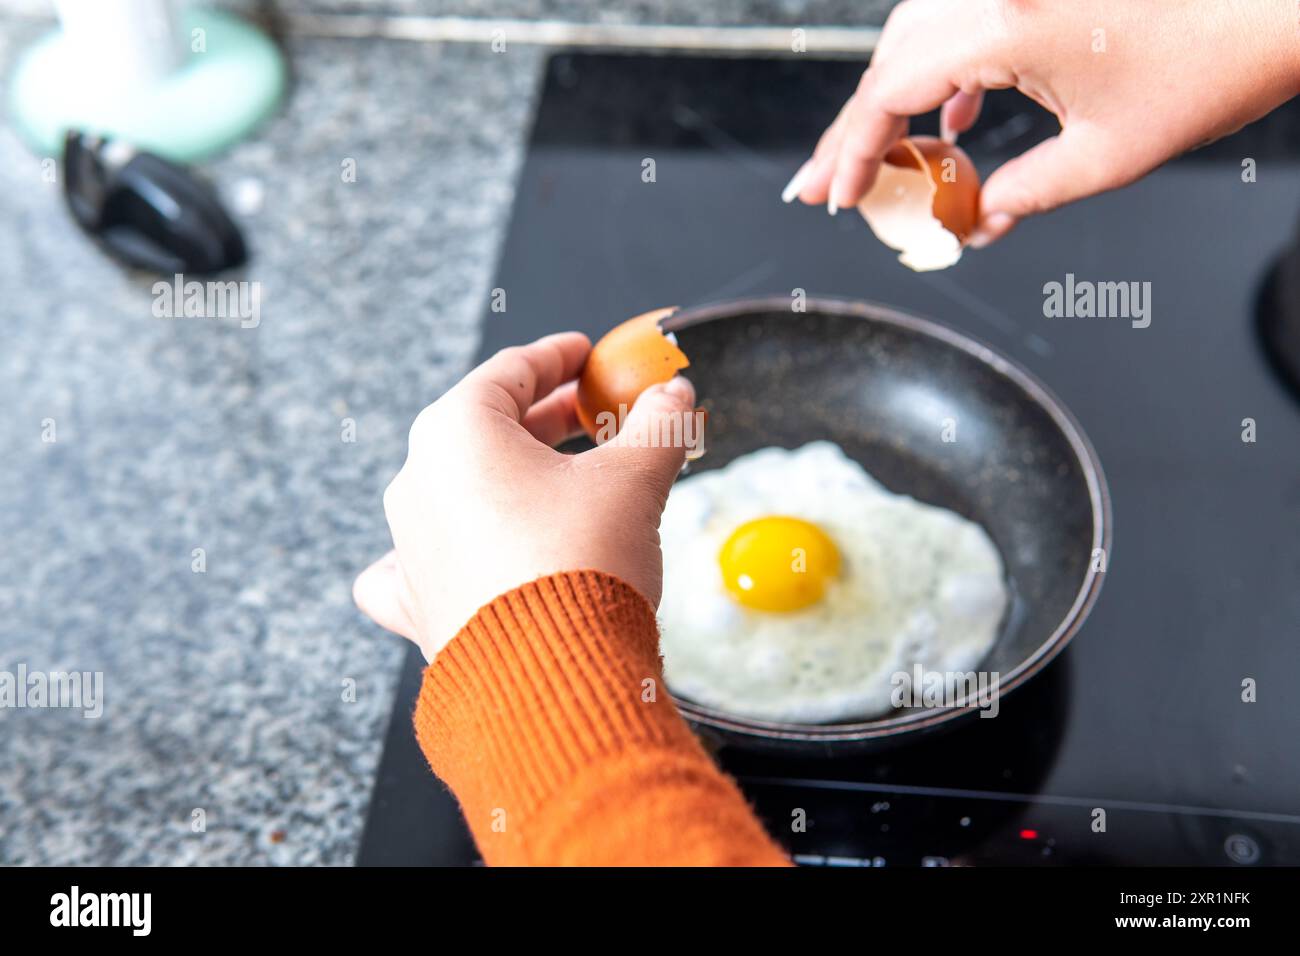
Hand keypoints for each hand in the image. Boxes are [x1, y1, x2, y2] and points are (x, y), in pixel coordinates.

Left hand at [353, 332, 697, 662]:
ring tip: (564, 485)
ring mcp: (409, 545)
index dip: (557, 357)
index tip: (584, 355)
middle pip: (486, 429)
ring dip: (512, 479)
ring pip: (459, 490)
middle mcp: (418, 481)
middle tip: (592, 415)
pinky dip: (452, 548)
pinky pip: (423, 561)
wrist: (552, 677)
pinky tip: (469, 551)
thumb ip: (657, 427)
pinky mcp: (416, 604)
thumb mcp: (634, 479)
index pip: (511, 371)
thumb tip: (677, 395)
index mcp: (457, 431)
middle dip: (544, 419)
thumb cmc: (581, 564)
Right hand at [785, 0, 1299, 244]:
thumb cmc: (1212, 66)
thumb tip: (974, 225)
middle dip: (854, 129)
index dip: (850, 150)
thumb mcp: (1105, 155)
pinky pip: (964, 20)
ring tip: (882, 162)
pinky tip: (956, 119)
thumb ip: (1022, 194)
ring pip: (919, 35)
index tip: (834, 197)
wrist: (1280, 4)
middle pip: (890, 58)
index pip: (890, 89)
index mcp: (1005, 21)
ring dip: (894, 100)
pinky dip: (947, 72)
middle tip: (827, 188)